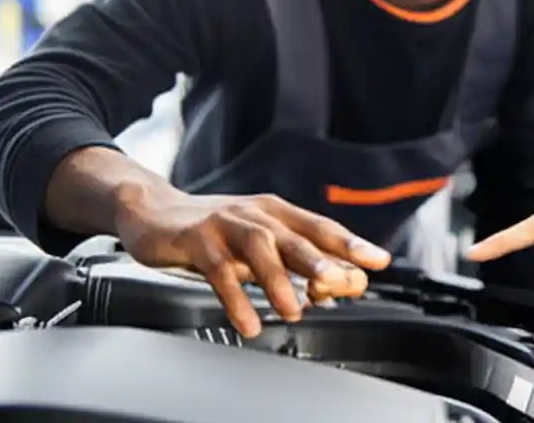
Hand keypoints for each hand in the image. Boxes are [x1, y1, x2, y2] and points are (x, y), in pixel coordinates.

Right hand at [113, 185, 390, 337]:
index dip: (352, 243)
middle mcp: (256, 214)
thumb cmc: (213, 230)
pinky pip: (219, 270)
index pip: (321, 227)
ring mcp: (226, 223)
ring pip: (260, 248)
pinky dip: (236, 297)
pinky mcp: (197, 238)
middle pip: (295, 236)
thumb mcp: (257, 241)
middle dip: (322, 260)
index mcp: (276, 212)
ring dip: (279, 279)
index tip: (380, 260)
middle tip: (343, 283)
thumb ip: (292, 261)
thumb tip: (338, 286)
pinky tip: (248, 321)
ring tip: (294, 310)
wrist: (153, 212)